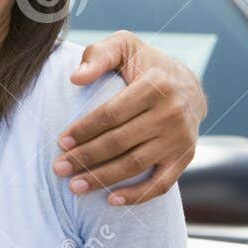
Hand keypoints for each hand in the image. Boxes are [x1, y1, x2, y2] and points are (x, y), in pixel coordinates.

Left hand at [55, 31, 206, 206]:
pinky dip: (137, 196)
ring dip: (103, 179)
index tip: (61, 142)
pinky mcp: (184, 158)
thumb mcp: (124, 47)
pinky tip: (111, 201)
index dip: (84, 129)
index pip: (112, 113)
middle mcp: (172, 113)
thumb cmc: (146, 65)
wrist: (189, 86)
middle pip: (120, 142)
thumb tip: (75, 78)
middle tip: (59, 168)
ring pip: (136, 165)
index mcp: (156, 85)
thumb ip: (99, 55)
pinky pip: (161, 183)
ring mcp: (180, 138)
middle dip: (86, 157)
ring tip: (75, 186)